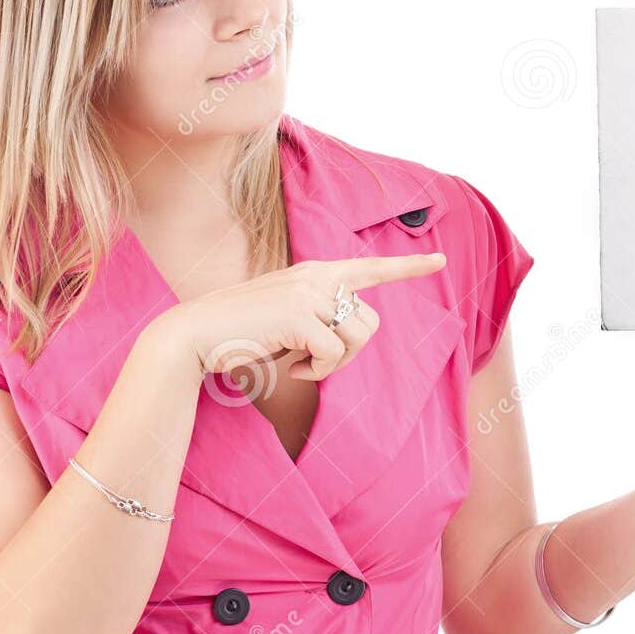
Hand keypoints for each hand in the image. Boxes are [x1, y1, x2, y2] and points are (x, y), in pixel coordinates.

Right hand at [158, 253, 447, 383]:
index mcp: (313, 273)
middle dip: (351, 353)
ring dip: (332, 365)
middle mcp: (315, 276)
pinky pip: (333, 356)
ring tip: (299, 364)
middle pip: (370, 322)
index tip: (439, 260)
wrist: (195, 335)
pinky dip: (316, 372)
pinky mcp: (299, 316)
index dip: (407, 267)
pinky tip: (290, 369)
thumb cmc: (240, 334)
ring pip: (356, 339)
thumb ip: (318, 315)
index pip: (369, 267)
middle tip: (313, 363)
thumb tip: (351, 331)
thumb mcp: (285, 318)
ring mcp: (307, 293)